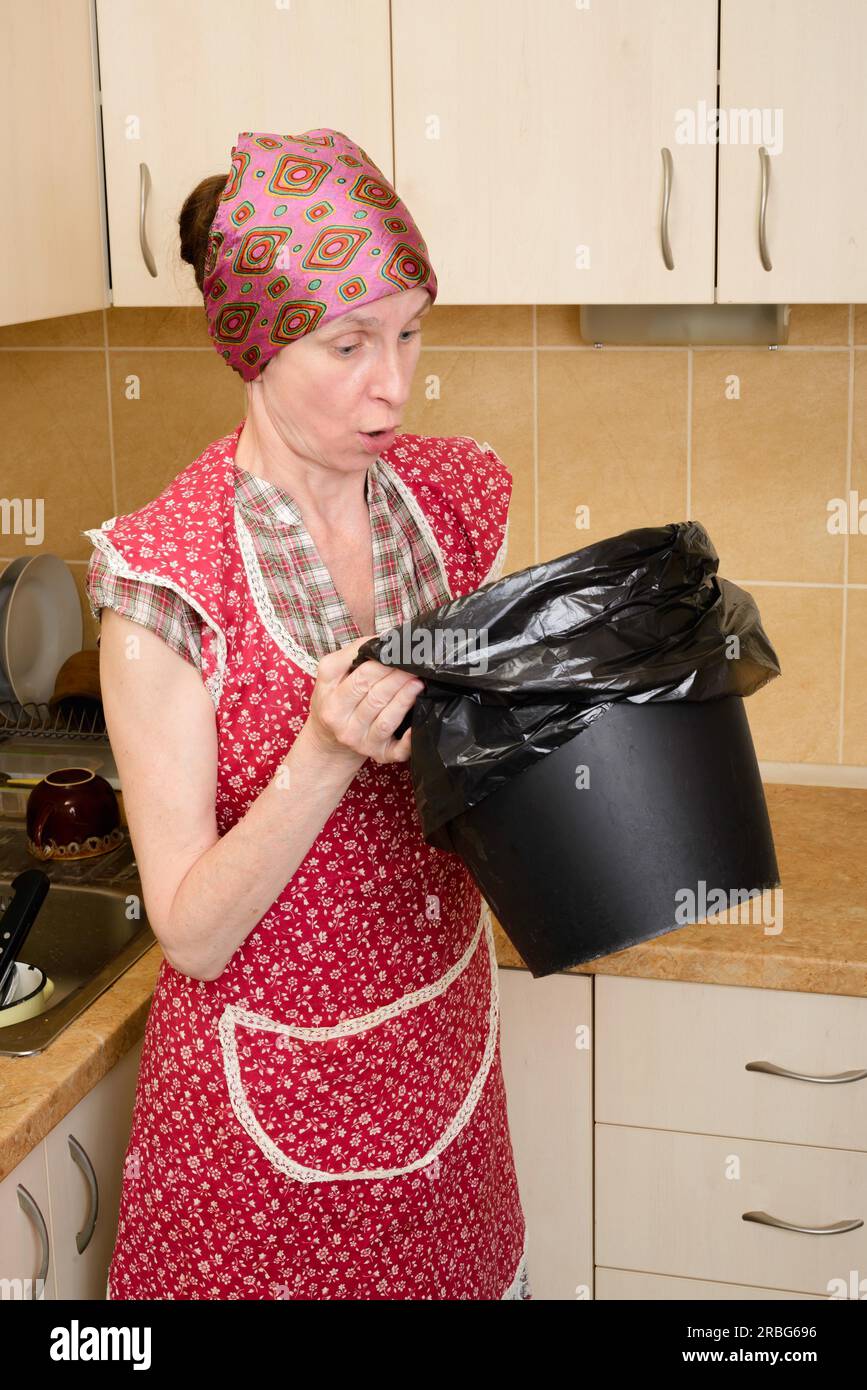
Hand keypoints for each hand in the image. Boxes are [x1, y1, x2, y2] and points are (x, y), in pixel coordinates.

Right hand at [302, 634, 423, 766]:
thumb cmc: (336, 699)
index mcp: (329, 696)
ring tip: (419, 682)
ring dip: (405, 698)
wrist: (328, 740)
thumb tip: (385, 639)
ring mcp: (359, 740)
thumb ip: (352, 654)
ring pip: (387, 719)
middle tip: (414, 664)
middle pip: (374, 696)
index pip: (358, 677)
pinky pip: (397, 749)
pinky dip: (409, 738)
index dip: (382, 662)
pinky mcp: (377, 754)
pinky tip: (418, 724)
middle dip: (397, 677)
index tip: (398, 651)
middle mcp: (341, 721)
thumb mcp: (331, 675)